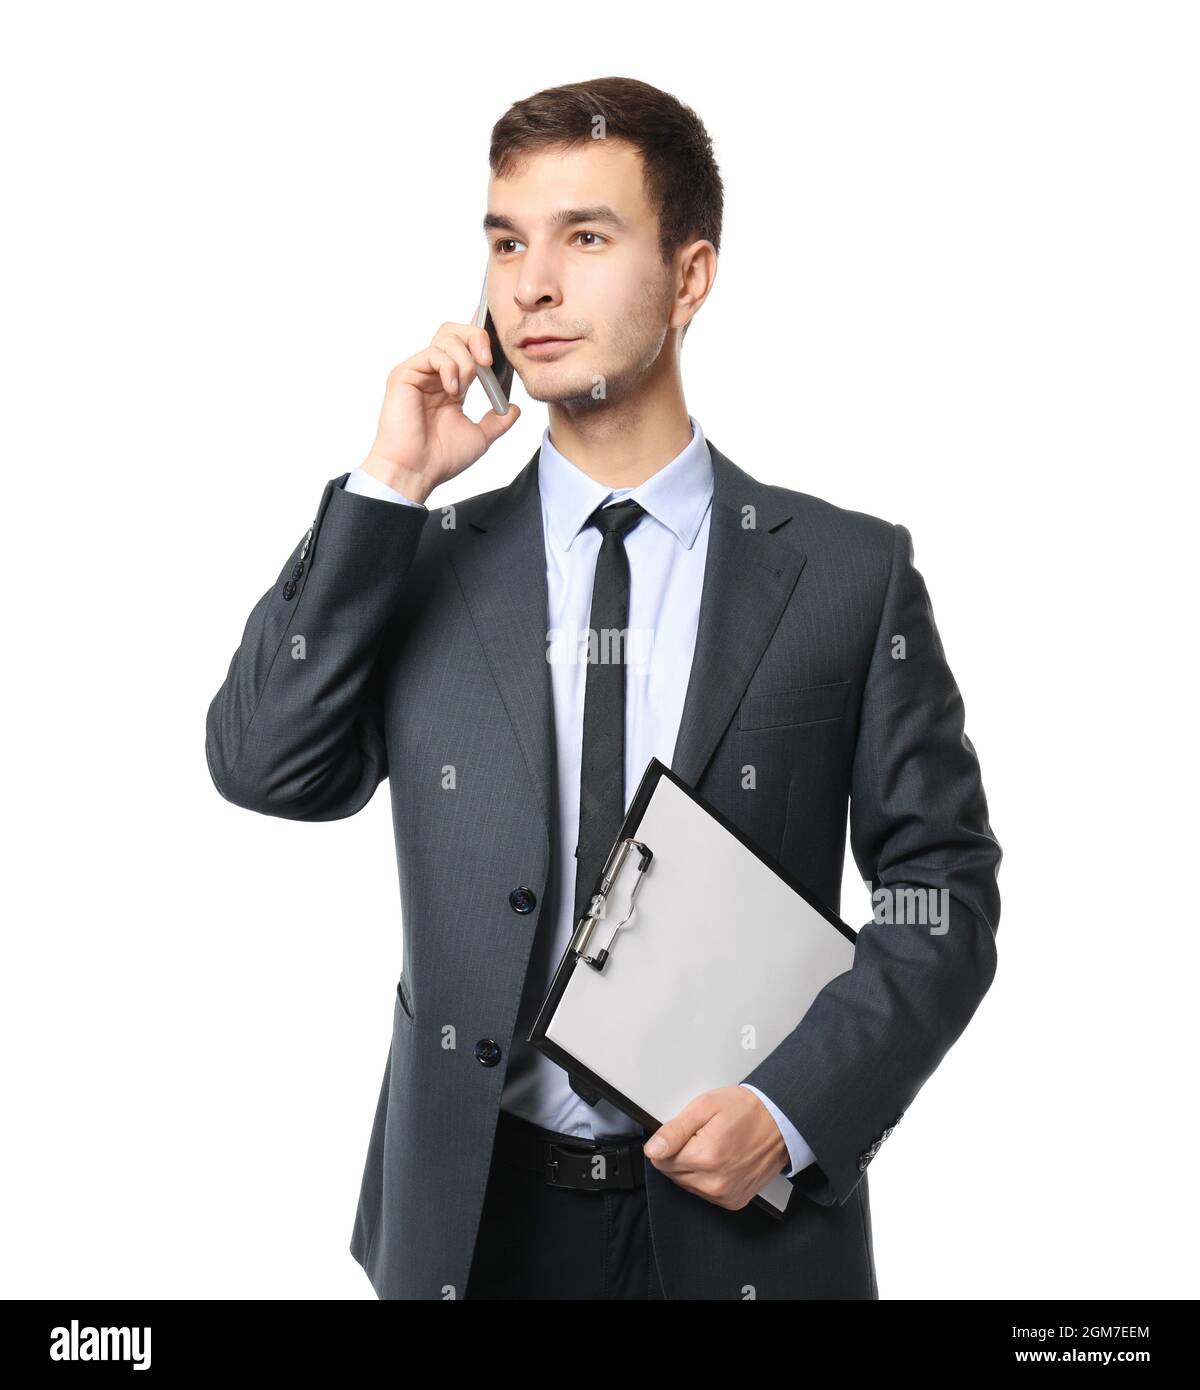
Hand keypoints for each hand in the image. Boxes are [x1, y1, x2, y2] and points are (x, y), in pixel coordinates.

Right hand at [360, 317, 521, 501]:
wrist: (417, 472)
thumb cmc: (440, 458)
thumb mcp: (479, 437)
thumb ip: (497, 420)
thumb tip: (513, 409)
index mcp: (449, 384)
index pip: (465, 346)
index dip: (480, 339)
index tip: (498, 348)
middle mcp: (433, 374)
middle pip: (454, 330)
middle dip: (477, 337)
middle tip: (487, 362)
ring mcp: (418, 372)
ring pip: (447, 338)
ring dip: (465, 362)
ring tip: (462, 391)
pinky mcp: (404, 374)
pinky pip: (434, 353)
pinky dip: (450, 369)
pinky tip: (451, 392)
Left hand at [642, 1086, 788, 1209]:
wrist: (780, 1123)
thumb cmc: (746, 1111)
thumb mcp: (705, 1106)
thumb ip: (675, 1130)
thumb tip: (653, 1149)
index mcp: (705, 1157)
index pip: (661, 1160)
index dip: (670, 1142)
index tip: (687, 1131)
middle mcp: (715, 1182)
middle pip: (673, 1174)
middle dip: (681, 1154)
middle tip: (703, 1135)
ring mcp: (725, 1195)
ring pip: (687, 1185)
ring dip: (694, 1167)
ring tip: (714, 1145)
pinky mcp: (734, 1201)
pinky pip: (706, 1193)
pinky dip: (708, 1178)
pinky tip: (721, 1160)